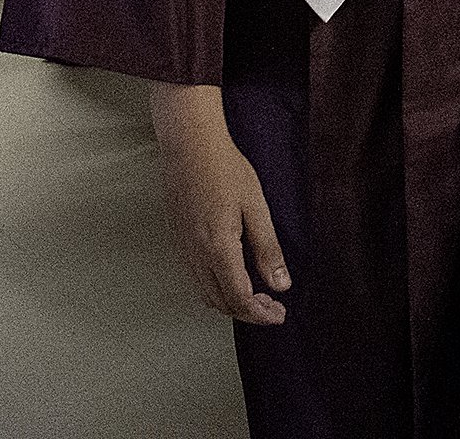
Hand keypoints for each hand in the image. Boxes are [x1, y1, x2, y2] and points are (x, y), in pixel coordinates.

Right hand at [150, 83, 287, 324]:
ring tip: (256, 297)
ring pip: (206, 293)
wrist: (189, 145)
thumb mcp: (256, 207)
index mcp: (218, 248)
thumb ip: (267, 249)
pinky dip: (216, 288)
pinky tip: (233, 276)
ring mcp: (184, 248)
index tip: (279, 314)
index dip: (261, 313)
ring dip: (231, 303)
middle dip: (247, 313)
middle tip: (272, 308)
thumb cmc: (224, 168)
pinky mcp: (179, 239)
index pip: (239, 298)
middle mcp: (196, 254)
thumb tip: (281, 284)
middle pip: (220, 302)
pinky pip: (196, 277)